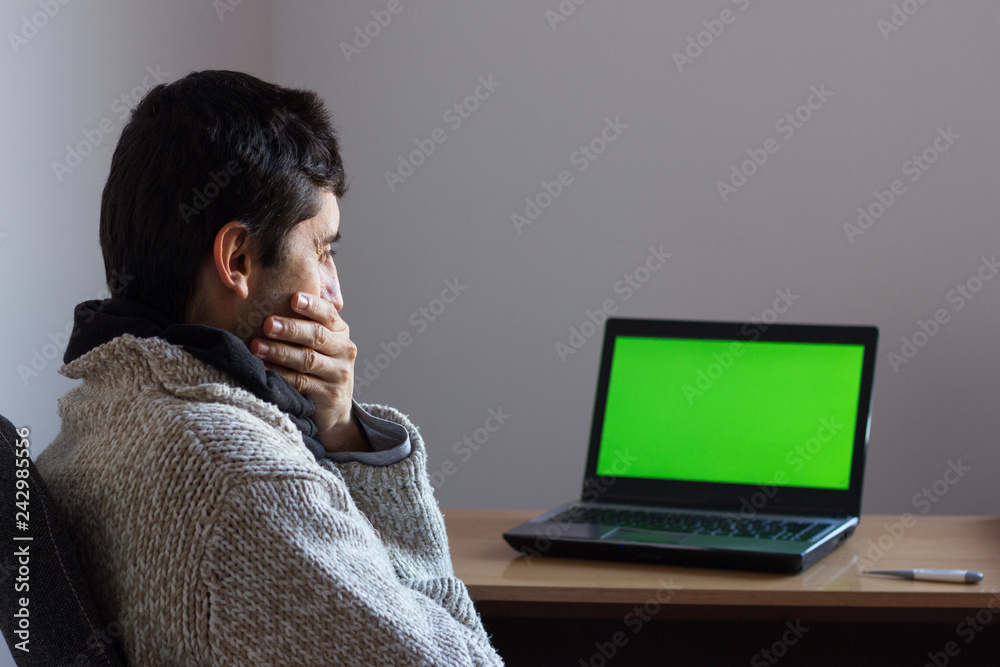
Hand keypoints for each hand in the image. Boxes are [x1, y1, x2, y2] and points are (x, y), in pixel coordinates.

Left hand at [250, 292, 369, 453]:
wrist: (335, 409)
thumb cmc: (319, 367)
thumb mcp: (321, 344)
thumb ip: (306, 324)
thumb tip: (268, 298)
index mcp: (340, 332)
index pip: (328, 314)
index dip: (312, 305)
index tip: (293, 298)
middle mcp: (344, 350)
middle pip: (316, 336)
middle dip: (291, 328)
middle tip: (267, 324)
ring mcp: (339, 374)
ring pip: (307, 359)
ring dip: (280, 352)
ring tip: (257, 346)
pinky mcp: (329, 394)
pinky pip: (301, 382)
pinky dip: (280, 374)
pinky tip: (264, 369)